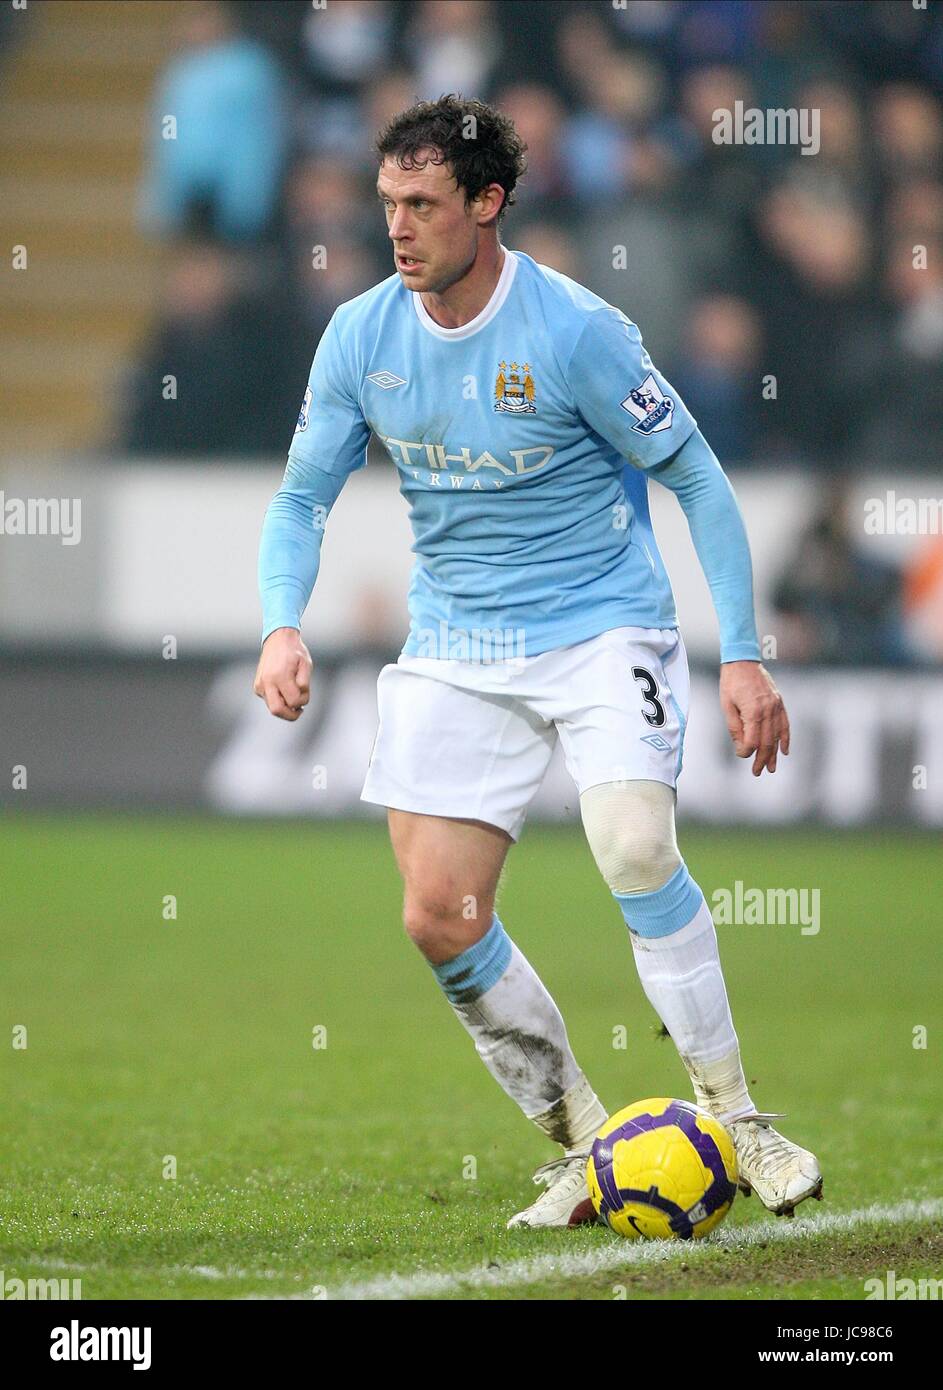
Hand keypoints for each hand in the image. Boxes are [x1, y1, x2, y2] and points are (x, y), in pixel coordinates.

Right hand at [253, 628, 311, 720]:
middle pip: (277, 711)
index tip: (306, 694)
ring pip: (272, 707)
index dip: (303, 701)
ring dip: (285, 706)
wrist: (277, 639)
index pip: (293, 701)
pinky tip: (283, 688)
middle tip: (299, 710)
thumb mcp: (306, 665)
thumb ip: (304, 685)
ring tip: (293, 695)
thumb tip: (298, 702)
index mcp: (280, 676)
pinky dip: (278, 699)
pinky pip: (269, 700)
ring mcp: (260, 685)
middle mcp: (266, 681)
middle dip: (290, 715)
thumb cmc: (294, 651)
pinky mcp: (257, 686)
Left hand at [719, 661, 789, 775]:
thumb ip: (735, 727)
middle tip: (758, 772)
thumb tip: (741, 747)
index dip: (746, 751)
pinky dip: (785, 738)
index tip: (741, 755)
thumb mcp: (727, 706)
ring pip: (776, 736)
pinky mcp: (779, 702)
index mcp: (753, 711)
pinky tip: (784, 751)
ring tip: (771, 768)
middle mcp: (768, 710)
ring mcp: (776, 706)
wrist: (742, 661)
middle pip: (767, 742)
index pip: (752, 741)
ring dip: (774, 754)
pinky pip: (785, 724)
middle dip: (762, 759)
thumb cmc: (730, 683)